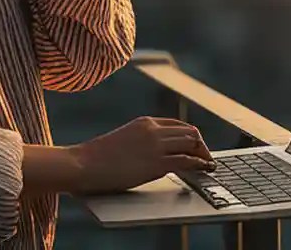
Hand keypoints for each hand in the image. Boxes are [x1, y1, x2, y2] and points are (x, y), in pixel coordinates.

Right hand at [68, 116, 215, 193]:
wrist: (82, 165)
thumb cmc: (95, 157)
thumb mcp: (122, 140)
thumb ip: (140, 142)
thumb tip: (152, 153)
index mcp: (145, 122)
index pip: (177, 125)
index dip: (189, 136)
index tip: (194, 146)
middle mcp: (153, 130)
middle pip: (189, 132)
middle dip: (200, 145)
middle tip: (205, 157)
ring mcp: (156, 146)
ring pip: (192, 144)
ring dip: (203, 154)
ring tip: (208, 164)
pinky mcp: (156, 164)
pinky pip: (187, 161)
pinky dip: (200, 164)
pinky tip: (204, 169)